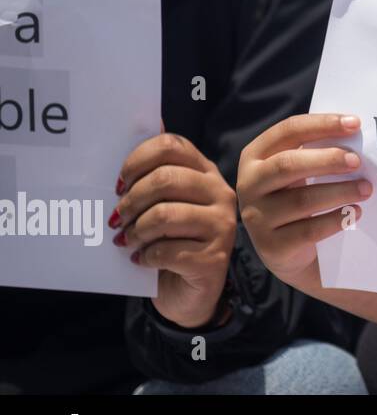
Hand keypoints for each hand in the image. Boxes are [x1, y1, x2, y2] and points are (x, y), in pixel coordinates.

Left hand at [113, 132, 237, 328]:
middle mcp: (221, 193)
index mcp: (206, 172)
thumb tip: (149, 120)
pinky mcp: (215, 258)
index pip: (172, 145)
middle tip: (116, 219)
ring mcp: (223, 225)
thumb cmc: (171, 242)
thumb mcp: (162, 204)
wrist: (189, 293)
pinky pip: (168, 250)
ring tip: (127, 241)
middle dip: (131, 200)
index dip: (137, 159)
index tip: (119, 183)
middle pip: (165, 178)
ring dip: (135, 231)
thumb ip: (155, 171)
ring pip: (164, 215)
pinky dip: (146, 256)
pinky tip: (142, 260)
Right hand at [236, 113, 371, 286]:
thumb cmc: (297, 195)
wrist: (286, 250)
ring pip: (301, 200)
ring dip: (340, 191)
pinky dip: (336, 220)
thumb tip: (356, 133)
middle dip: (328, 159)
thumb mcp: (299, 170)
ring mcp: (257, 216)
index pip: (288, 131)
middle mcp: (250, 183)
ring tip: (366, 189)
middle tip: (358, 161)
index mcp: (255, 155)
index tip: (355, 124)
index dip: (322, 124)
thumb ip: (317, 150)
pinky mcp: (271, 245)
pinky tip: (355, 212)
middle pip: (288, 164)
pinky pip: (309, 230)